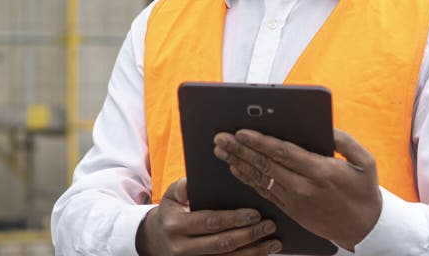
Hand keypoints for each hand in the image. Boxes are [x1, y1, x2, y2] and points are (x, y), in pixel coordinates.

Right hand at [135, 177, 282, 255]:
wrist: (154, 241)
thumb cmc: (170, 213)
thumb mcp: (171, 197)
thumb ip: (182, 186)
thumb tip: (193, 181)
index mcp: (176, 226)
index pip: (210, 222)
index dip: (234, 219)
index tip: (255, 213)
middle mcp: (182, 249)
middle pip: (222, 244)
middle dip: (249, 236)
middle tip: (270, 226)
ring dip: (254, 253)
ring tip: (274, 243)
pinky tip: (261, 255)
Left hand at [213, 129, 381, 251]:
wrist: (367, 230)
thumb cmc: (365, 193)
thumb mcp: (365, 162)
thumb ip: (345, 141)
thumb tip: (325, 126)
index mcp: (321, 171)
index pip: (283, 153)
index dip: (259, 142)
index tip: (241, 131)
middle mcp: (304, 187)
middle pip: (265, 165)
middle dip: (240, 150)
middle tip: (220, 138)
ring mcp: (296, 201)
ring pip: (260, 179)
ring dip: (238, 164)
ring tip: (221, 151)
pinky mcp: (292, 211)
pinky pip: (265, 193)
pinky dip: (248, 180)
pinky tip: (236, 169)